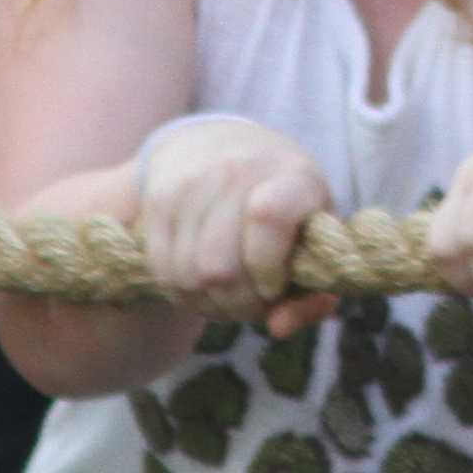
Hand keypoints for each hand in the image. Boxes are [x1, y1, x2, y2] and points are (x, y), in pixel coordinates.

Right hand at [136, 116, 336, 339]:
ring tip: (229, 300)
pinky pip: (163, 270)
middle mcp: (238, 172)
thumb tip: (278, 328)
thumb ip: (310, 293)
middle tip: (252, 306)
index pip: (269, 219)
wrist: (221, 144)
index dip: (268, 267)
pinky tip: (203, 289)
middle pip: (221, 266)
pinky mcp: (159, 198)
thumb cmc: (284, 205)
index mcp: (292, 177)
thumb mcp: (312, 239)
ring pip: (189, 276)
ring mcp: (193, 183)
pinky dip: (184, 294)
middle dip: (239, 306)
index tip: (274, 286)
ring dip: (210, 305)